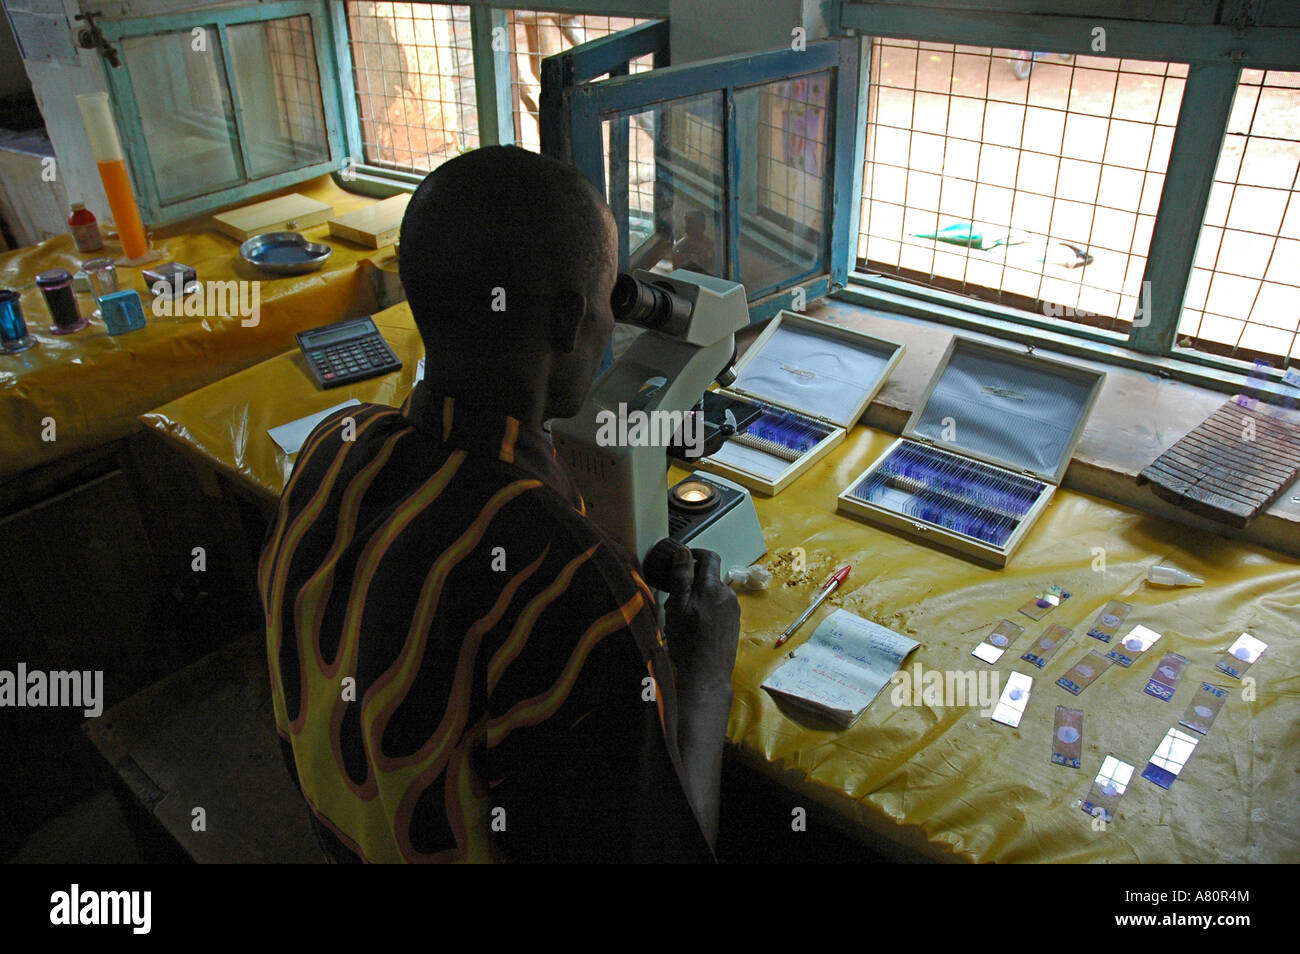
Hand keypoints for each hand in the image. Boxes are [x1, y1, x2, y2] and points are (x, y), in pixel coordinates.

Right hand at [662, 546, 739, 691]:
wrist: (707, 675)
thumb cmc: (688, 643)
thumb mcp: (677, 607)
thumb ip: (681, 577)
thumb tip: (683, 551)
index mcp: (713, 588)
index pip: (710, 557)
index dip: (696, 554)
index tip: (683, 559)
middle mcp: (728, 595)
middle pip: (710, 577)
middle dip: (693, 581)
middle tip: (675, 597)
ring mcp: (733, 610)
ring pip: (713, 593)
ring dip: (699, 596)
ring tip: (684, 616)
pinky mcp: (734, 623)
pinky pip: (719, 607)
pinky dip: (707, 609)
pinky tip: (696, 627)